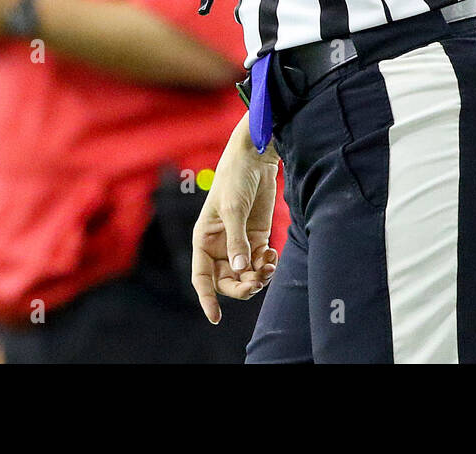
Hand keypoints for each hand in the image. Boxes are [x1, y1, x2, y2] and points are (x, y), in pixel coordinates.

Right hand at [191, 114, 279, 323]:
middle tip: (255, 282)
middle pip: (227, 280)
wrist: (256, 157)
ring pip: (246, 274)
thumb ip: (237, 240)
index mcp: (204, 239)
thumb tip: (241, 269)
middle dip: (241, 286)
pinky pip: (260, 262)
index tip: (216, 317)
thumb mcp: (233, 209)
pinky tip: (273, 256)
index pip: (202, 277)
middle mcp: (220, 245)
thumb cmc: (235, 179)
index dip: (207, 298)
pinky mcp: (257, 236)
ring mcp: (239, 241)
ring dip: (257, 277)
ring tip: (268, 267)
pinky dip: (266, 264)